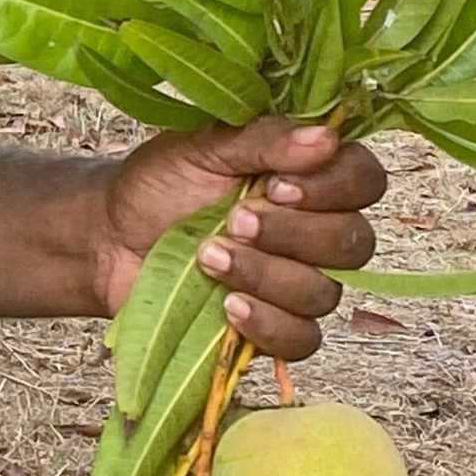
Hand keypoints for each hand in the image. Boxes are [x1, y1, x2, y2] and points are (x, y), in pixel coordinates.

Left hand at [97, 116, 385, 360]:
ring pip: (324, 293)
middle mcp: (318, 231)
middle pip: (353, 243)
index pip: (365, 181)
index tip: (275, 184)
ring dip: (265, 274)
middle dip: (291, 233)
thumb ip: (263, 139)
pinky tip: (228, 306)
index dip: (333, 187)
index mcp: (311, 177)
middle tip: (234, 220)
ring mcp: (300, 283)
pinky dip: (267, 324)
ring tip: (208, 256)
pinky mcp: (275, 326)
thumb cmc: (162, 182)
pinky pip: (302, 340)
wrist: (110, 235)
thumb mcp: (203, 146)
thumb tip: (326, 136)